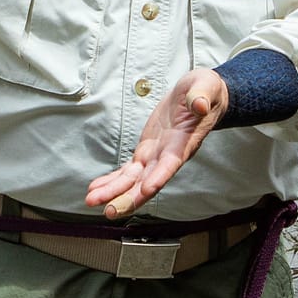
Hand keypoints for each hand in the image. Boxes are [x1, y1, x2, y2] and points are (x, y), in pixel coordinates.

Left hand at [85, 68, 227, 217]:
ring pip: (134, 181)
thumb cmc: (205, 91)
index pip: (171, 163)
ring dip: (113, 193)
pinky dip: (112, 181)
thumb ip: (202, 95)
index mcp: (184, 142)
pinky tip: (96, 189)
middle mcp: (169, 155)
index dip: (159, 177)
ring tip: (92, 201)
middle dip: (130, 198)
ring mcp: (156, 155)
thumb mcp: (206, 86)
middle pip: (148, 182)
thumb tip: (200, 104)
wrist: (201, 96)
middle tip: (111, 211)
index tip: (146, 190)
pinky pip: (127, 171)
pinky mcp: (146, 151)